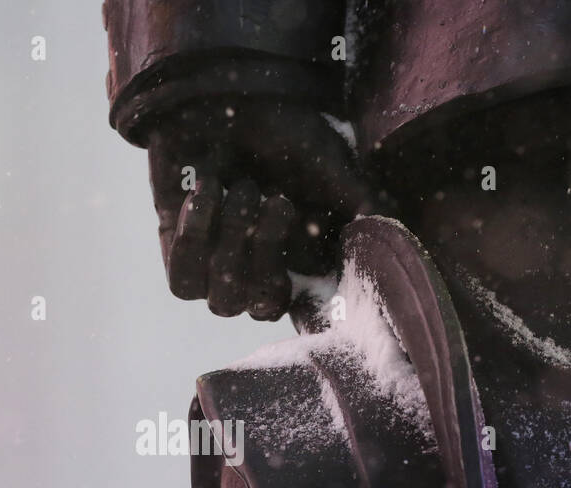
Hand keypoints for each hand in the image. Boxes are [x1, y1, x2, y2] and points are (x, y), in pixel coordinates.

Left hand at [145, 100, 377, 319]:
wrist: (225, 91)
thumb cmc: (284, 130)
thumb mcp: (334, 167)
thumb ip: (363, 206)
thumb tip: (393, 237)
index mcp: (298, 263)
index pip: (297, 313)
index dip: (300, 304)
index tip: (302, 270)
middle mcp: (257, 272)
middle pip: (254, 308)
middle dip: (262, 255)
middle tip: (272, 197)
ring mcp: (216, 265)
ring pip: (218, 301)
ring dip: (229, 244)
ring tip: (237, 189)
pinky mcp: (178, 249)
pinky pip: (181, 283)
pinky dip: (193, 240)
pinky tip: (205, 192)